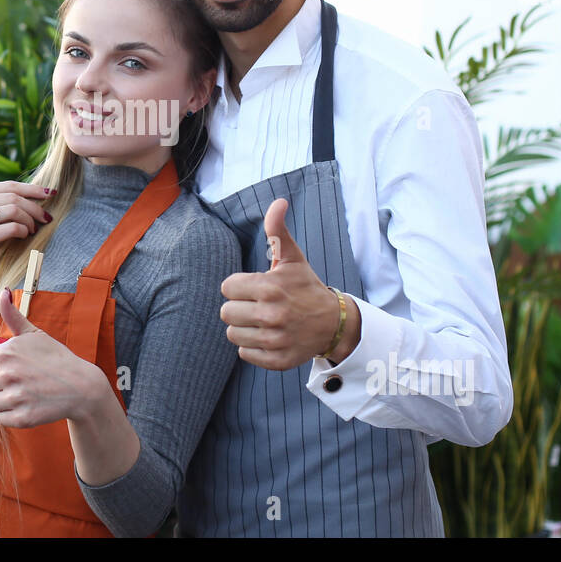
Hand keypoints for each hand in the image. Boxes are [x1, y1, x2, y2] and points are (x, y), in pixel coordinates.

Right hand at [0, 181, 55, 289]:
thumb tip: (28, 195)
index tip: (50, 193)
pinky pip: (12, 228)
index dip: (33, 189)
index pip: (9, 185)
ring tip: (34, 228)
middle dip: (36, 206)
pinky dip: (23, 230)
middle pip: (14, 196)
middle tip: (47, 217)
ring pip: (15, 210)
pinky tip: (25, 235)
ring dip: (30, 219)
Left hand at [0, 287, 103, 427]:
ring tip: (23, 395)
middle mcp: (9, 373)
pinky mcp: (24, 417)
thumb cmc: (55, 358)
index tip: (12, 370)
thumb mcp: (35, 334)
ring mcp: (17, 396)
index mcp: (7, 352)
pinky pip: (1, 419)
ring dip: (3, 402)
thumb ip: (13, 316)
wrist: (82, 386)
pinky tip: (28, 406)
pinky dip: (12, 416)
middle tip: (20, 383)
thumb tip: (2, 292)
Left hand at [219, 198, 352, 370]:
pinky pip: (245, 354)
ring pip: (233, 334)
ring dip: (244, 328)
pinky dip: (253, 347)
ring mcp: (274, 340)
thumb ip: (278, 231)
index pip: (227, 287)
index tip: (255, 287)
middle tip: (258, 305)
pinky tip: (268, 337)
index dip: (239, 286)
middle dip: (239, 307)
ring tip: (262, 321)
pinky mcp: (277, 360)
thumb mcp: (292, 258)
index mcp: (270, 287)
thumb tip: (279, 201)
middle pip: (226, 312)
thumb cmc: (306, 287)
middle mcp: (271, 315)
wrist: (334, 323)